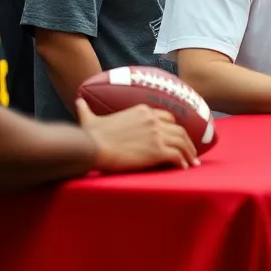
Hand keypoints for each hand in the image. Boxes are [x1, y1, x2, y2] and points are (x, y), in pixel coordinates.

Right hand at [77, 100, 199, 170]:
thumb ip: (86, 110)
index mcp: (142, 110)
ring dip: (189, 152)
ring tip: (192, 162)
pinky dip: (182, 162)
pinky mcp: (157, 150)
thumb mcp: (89, 118)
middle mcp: (153, 120)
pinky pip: (177, 155)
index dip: (174, 128)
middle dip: (187, 141)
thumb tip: (78, 102)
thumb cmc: (90, 135)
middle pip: (179, 129)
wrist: (92, 146)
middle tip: (190, 152)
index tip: (177, 137)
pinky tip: (183, 168)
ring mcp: (156, 134)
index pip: (167, 117)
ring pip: (182, 141)